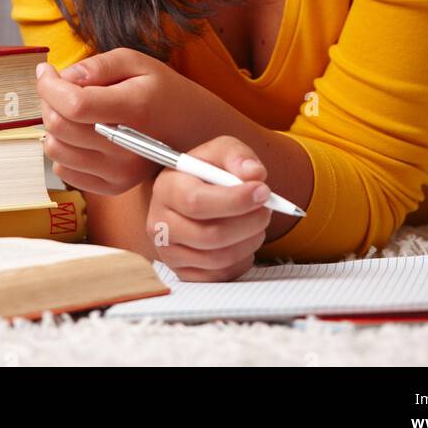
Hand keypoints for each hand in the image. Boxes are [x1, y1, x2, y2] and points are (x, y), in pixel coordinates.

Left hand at [36, 48, 186, 195]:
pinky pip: (65, 171)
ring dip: (53, 125)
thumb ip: (99, 65)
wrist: (189, 130)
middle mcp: (126, 147)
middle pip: (60, 127)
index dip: (50, 86)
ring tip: (70, 110)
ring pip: (56, 150)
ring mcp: (119, 172)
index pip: (75, 104)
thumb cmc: (160, 92)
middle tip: (58, 87)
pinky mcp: (112, 187)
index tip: (46, 70)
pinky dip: (64, 149)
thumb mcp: (136, 62)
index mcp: (134, 109)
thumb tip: (64, 77)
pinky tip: (80, 133)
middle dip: (48, 101)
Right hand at [145, 136, 272, 281]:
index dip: (234, 200)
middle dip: (248, 223)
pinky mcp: (184, 273)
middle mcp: (160, 223)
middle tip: (267, 209)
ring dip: (249, 240)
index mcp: (166, 188)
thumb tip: (254, 174)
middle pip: (210, 235)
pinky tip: (245, 239)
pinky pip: (221, 275)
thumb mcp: (221, 152)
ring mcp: (169, 252)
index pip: (196, 202)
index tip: (262, 191)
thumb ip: (237, 156)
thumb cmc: (207, 172)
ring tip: (258, 222)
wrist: (193, 194)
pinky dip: (242, 258)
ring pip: (219, 258)